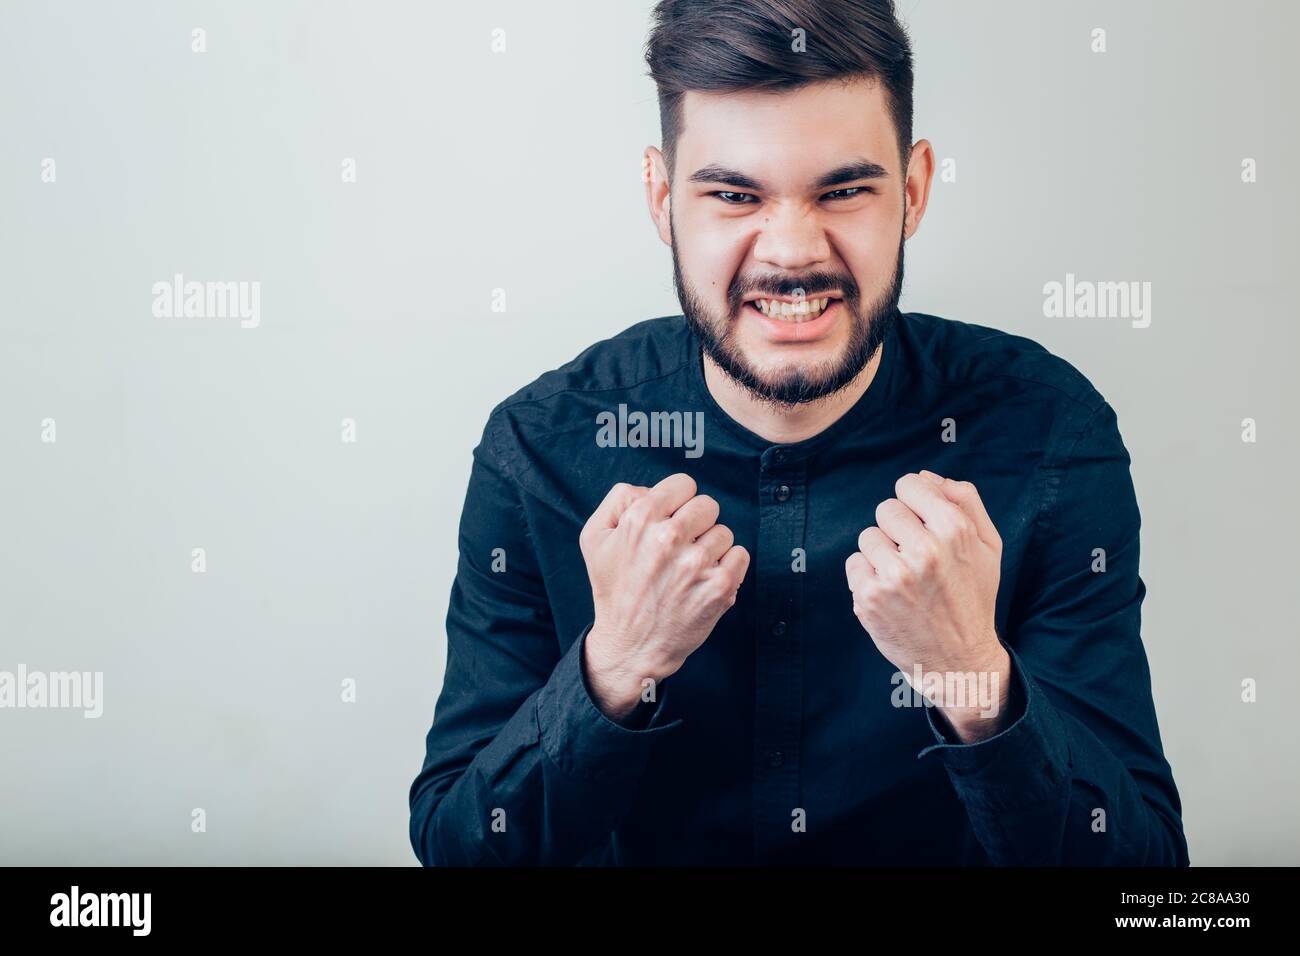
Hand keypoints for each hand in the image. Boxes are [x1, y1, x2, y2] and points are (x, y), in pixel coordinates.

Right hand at [580, 473, 749, 719]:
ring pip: (724, 532)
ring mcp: (697, 563)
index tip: (672, 520)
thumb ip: (619, 500)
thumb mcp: (594, 538)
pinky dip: (728, 566)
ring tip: (689, 569)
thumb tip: (651, 490)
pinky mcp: (719, 586)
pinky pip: (740, 555)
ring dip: (710, 548)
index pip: (683, 484)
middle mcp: (669, 538)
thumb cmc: (614, 589)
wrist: (631, 645)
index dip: (678, 501)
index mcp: (640, 519)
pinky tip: (705, 580)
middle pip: (708, 505)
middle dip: (696, 523)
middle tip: (681, 547)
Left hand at [845, 470, 1008, 735]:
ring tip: (905, 579)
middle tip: (917, 558)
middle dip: (898, 529)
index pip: (909, 485)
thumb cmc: (973, 598)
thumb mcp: (987, 546)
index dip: (914, 503)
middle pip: (885, 509)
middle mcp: (923, 550)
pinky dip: (867, 577)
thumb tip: (927, 477)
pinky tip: (890, 594)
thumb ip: (966, 502)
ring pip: (868, 536)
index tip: (921, 523)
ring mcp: (893, 576)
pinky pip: (854, 564)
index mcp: (954, 530)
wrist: (959, 660)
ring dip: (882, 554)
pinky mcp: (869, 598)